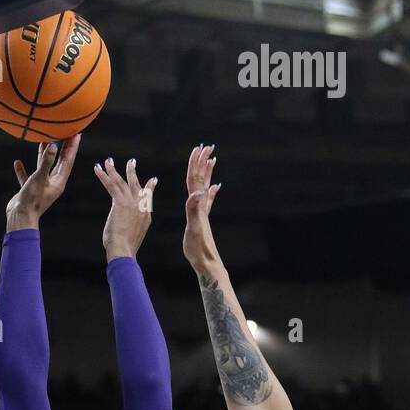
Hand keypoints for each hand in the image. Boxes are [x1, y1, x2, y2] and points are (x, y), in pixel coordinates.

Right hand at [6, 135, 80, 230]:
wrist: (20, 218)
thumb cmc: (31, 200)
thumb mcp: (39, 178)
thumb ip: (46, 162)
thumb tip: (53, 145)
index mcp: (58, 182)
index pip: (67, 160)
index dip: (72, 146)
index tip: (76, 133)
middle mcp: (52, 183)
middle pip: (59, 162)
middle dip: (63, 147)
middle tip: (66, 132)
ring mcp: (41, 187)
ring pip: (44, 167)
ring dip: (44, 154)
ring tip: (44, 140)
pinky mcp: (29, 190)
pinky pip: (27, 177)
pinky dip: (23, 170)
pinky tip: (17, 162)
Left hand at [95, 157, 155, 260]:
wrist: (124, 249)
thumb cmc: (126, 249)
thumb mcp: (133, 238)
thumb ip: (131, 230)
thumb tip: (126, 238)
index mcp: (146, 215)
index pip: (147, 198)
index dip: (150, 187)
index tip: (153, 180)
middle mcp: (141, 206)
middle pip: (136, 184)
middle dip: (133, 172)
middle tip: (131, 161)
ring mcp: (132, 202)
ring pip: (121, 182)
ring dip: (113, 170)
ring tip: (108, 161)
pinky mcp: (120, 202)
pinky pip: (110, 184)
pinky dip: (103, 175)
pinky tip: (97, 168)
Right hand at [183, 143, 219, 270]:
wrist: (207, 263)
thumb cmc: (198, 248)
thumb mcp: (194, 228)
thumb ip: (194, 209)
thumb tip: (198, 191)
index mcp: (197, 206)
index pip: (195, 181)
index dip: (195, 165)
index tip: (198, 149)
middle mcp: (201, 206)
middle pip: (200, 180)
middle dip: (202, 163)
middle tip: (205, 147)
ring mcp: (203, 213)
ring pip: (204, 187)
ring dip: (207, 173)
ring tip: (212, 160)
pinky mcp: (203, 220)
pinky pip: (207, 200)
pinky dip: (210, 191)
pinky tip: (214, 187)